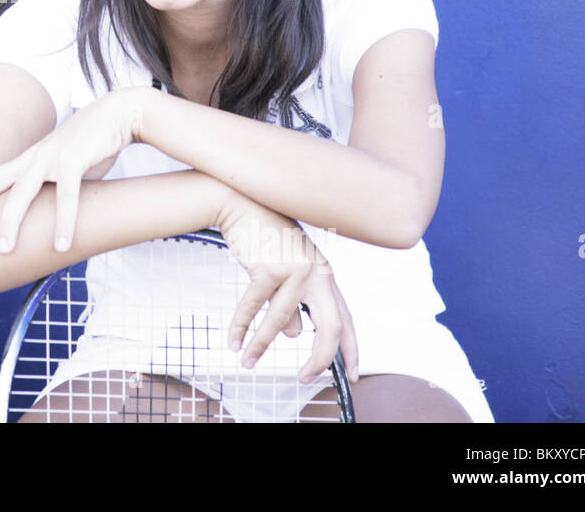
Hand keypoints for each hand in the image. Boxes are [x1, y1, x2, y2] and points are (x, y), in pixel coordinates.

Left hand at [0, 89, 143, 252]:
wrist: (119, 113)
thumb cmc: (92, 144)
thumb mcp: (64, 167)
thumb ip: (51, 188)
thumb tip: (45, 215)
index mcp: (26, 161)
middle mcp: (32, 159)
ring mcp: (50, 158)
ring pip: (23, 192)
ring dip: (12, 222)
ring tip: (3, 249)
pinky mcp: (74, 160)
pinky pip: (67, 195)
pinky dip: (64, 221)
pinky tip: (61, 245)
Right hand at [216, 195, 359, 383]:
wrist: (242, 205)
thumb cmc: (265, 238)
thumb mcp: (286, 271)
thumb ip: (294, 303)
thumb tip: (294, 334)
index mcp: (325, 276)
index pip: (345, 320)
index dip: (350, 351)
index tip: (351, 375)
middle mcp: (317, 274)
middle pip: (330, 327)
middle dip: (320, 359)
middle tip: (305, 379)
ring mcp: (295, 270)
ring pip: (282, 322)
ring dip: (262, 346)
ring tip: (247, 362)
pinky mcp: (269, 268)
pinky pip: (253, 307)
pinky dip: (240, 327)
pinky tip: (233, 340)